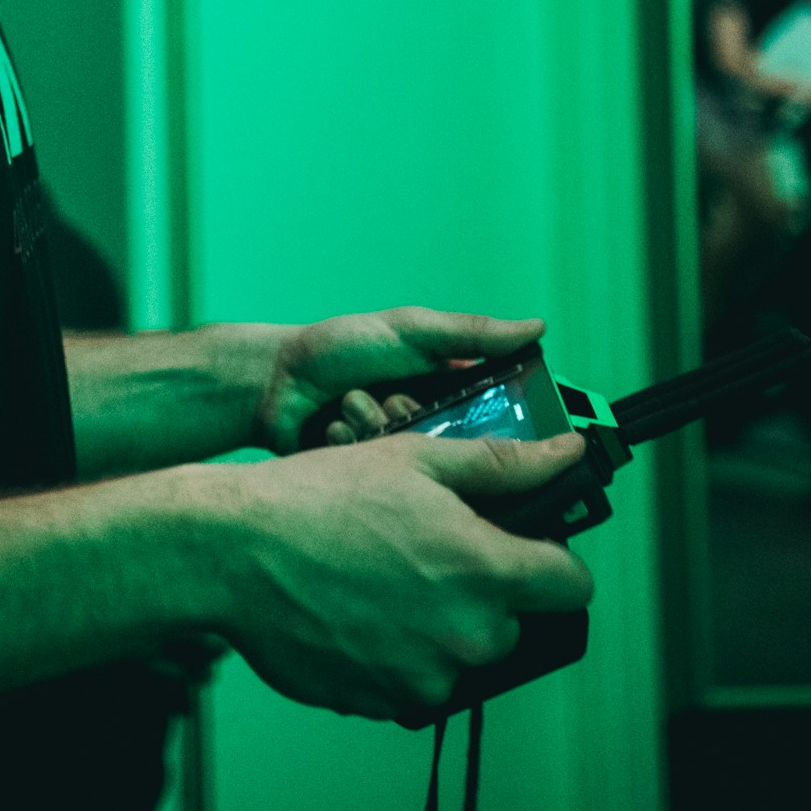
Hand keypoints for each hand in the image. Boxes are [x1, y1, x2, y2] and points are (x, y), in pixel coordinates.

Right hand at [214, 431, 595, 721]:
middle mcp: (464, 637)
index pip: (571, 587)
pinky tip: (355, 610)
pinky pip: (412, 682)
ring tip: (381, 580)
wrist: (232, 551)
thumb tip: (567, 454)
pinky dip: (395, 653)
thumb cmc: (317, 497)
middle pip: (512, 622)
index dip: (552, 561)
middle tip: (427, 553)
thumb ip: (503, 464)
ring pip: (460, 655)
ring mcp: (422, 679)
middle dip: (484, 592)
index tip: (524, 547)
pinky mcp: (380, 704)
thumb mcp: (416, 459)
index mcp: (484, 571)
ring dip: (437, 626)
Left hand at [254, 307, 544, 453]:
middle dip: (420, 421)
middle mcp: (427, 431)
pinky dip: (355, 447)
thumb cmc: (338, 348)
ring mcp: (396, 460)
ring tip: (355, 405)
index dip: (489, 421)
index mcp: (446, 396)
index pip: (492, 421)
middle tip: (397, 402)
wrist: (273, 383)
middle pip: (456, 449)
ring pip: (415, 463)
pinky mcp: (366, 483)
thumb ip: (469, 333)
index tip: (477, 412)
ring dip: (381, 428)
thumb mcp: (407, 330)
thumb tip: (536, 327)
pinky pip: (378, 476)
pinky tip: (335, 428)